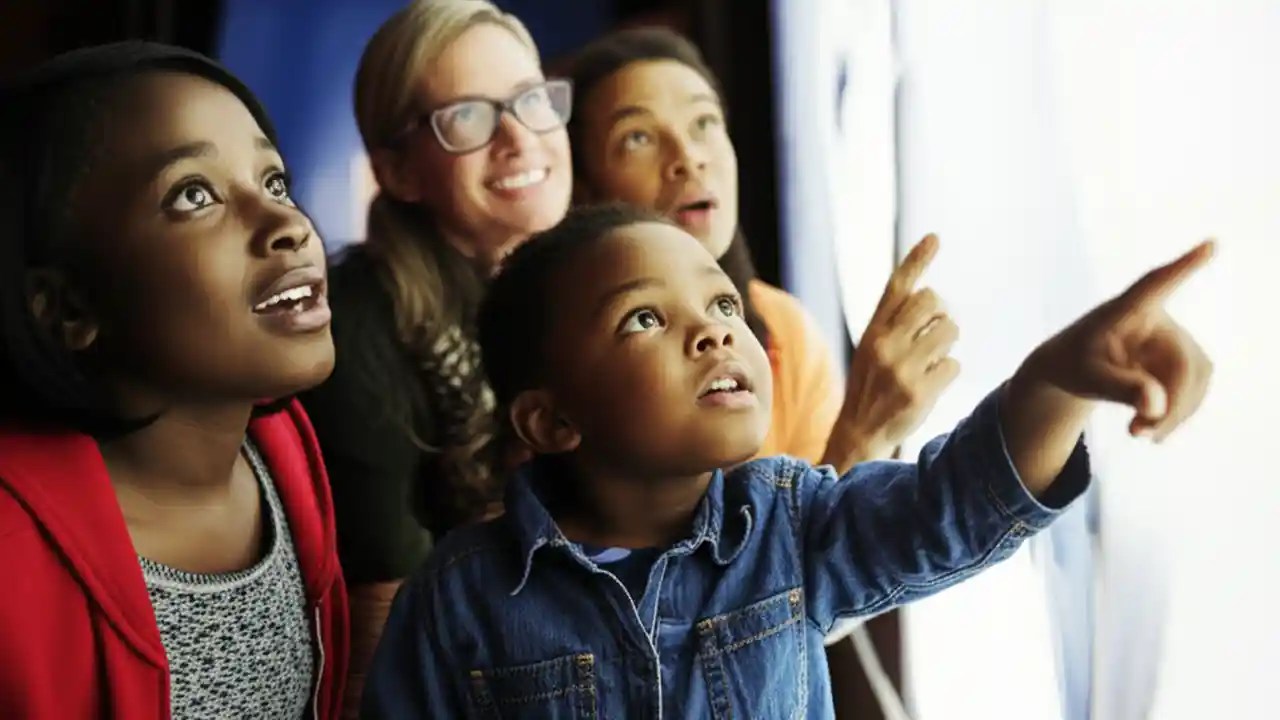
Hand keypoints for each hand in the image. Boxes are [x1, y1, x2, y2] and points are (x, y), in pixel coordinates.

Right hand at [829, 235, 959, 465]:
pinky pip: (954, 364)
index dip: (917, 259)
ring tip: (929, 363)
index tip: (935, 238)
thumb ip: (894, 322)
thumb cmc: (871, 385)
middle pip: (933, 302)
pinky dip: (947, 374)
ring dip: (947, 345)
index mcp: (872, 331)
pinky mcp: (920, 393)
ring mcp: (902, 369)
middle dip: (941, 315)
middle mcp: (884, 345)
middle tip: (932, 336)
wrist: (859, 432)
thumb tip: (930, 295)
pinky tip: (930, 385)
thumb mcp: (871, 349)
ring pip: (950, 330)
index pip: (897, 287)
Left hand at [1022, 240, 1214, 441]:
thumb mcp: (1087, 377)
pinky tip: (1152, 430)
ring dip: (1175, 413)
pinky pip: (1191, 389)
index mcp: (1128, 308)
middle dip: (1172, 404)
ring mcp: (1172, 337)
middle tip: (1143, 436)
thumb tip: (1157, 408)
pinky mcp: (1178, 358)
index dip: (1185, 267)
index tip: (1210, 243)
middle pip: (1184, 362)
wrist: (1071, 367)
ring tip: (1141, 436)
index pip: (1158, 284)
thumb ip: (1119, 388)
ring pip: (1194, 379)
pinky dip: (1176, 413)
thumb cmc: (1074, 362)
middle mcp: (1158, 316)